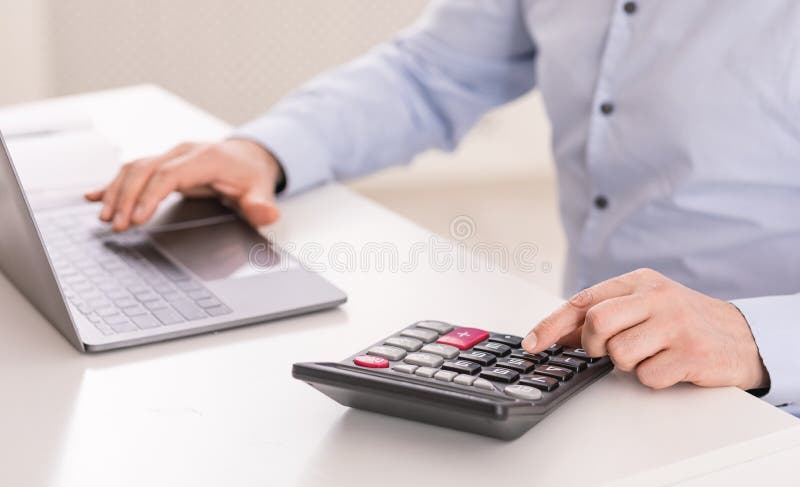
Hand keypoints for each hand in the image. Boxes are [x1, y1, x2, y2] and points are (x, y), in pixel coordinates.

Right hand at [85, 139, 283, 231]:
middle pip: (145, 170)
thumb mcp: (262, 191)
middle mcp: (183, 153)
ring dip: (116, 191)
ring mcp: (171, 156)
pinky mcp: (163, 163)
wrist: (250, 156)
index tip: (138, 218)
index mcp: (205, 158)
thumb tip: (267, 214)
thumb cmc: (252, 175)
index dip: (150, 195)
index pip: (169, 174)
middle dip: (126, 197)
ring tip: (105, 217)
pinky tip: (95, 196)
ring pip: (134, 168)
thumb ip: (261, 204)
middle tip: (116, 224)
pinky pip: (133, 170)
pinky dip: (113, 183)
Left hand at [522, 268, 769, 390]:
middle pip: (596, 324)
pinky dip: (651, 378)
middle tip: (607, 351)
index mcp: (638, 281)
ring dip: (626, 364)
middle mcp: (656, 297)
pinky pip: (647, 376)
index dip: (551, 324)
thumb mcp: (641, 306)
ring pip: (619, 355)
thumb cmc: (680, 321)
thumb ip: (600, 315)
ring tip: (649, 354)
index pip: (583, 301)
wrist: (740, 336)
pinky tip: (668, 365)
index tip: (531, 343)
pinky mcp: (691, 354)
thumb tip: (552, 334)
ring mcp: (676, 324)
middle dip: (593, 346)